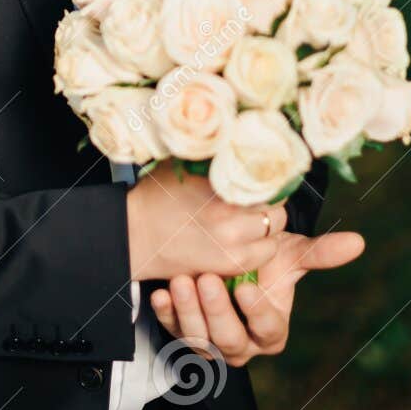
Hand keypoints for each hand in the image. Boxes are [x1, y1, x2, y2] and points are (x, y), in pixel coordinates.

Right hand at [126, 160, 286, 281]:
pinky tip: (245, 240)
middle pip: (278, 211)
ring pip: (274, 237)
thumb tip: (240, 142)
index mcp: (222, 191)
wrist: (132, 236)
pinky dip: (259, 249)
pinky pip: (262, 257)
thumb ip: (214, 158)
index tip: (264, 180)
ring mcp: (232, 248)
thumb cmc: (155, 197)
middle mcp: (232, 221)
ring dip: (268, 229)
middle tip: (259, 201)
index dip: (270, 182)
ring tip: (253, 222)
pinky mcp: (229, 267)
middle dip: (272, 205)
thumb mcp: (182, 166)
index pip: (269, 184)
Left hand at [149, 227, 365, 367]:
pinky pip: (171, 331)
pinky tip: (161, 292)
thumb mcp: (288, 253)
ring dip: (188, 311)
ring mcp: (211, 345)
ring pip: (198, 340)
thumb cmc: (261, 260)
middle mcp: (242, 346)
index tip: (245, 288)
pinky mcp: (182, 336)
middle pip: (229, 340)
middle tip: (206, 279)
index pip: (267, 330)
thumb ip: (320, 252)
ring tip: (181, 281)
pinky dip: (165, 314)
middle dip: (216, 311)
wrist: (224, 258)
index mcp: (271, 331)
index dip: (257, 313)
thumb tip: (359, 242)